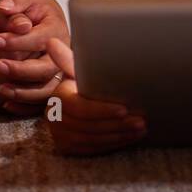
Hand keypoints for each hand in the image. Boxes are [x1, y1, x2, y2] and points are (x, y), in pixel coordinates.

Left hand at [0, 0, 64, 114]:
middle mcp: (63, 54)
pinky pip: (42, 103)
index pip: (40, 39)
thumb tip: (5, 8)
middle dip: (19, 69)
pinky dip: (25, 107)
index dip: (16, 41)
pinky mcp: (52, 86)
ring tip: (1, 90)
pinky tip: (6, 104)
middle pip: (46, 68)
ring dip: (23, 93)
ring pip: (47, 90)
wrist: (44, 22)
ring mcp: (59, 72)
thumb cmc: (33, 9)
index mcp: (58, 30)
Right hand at [45, 39, 146, 155]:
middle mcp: (53, 118)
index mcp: (58, 96)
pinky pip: (91, 149)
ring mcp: (59, 135)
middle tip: (141, 121)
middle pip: (88, 126)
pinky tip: (129, 138)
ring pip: (91, 139)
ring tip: (140, 129)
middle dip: (117, 125)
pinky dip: (112, 144)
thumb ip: (68, 59)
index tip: (124, 109)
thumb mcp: (77, 70)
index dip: (102, 110)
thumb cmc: (80, 83)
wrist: (73, 102)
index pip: (80, 107)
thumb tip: (50, 42)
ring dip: (118, 136)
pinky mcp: (67, 147)